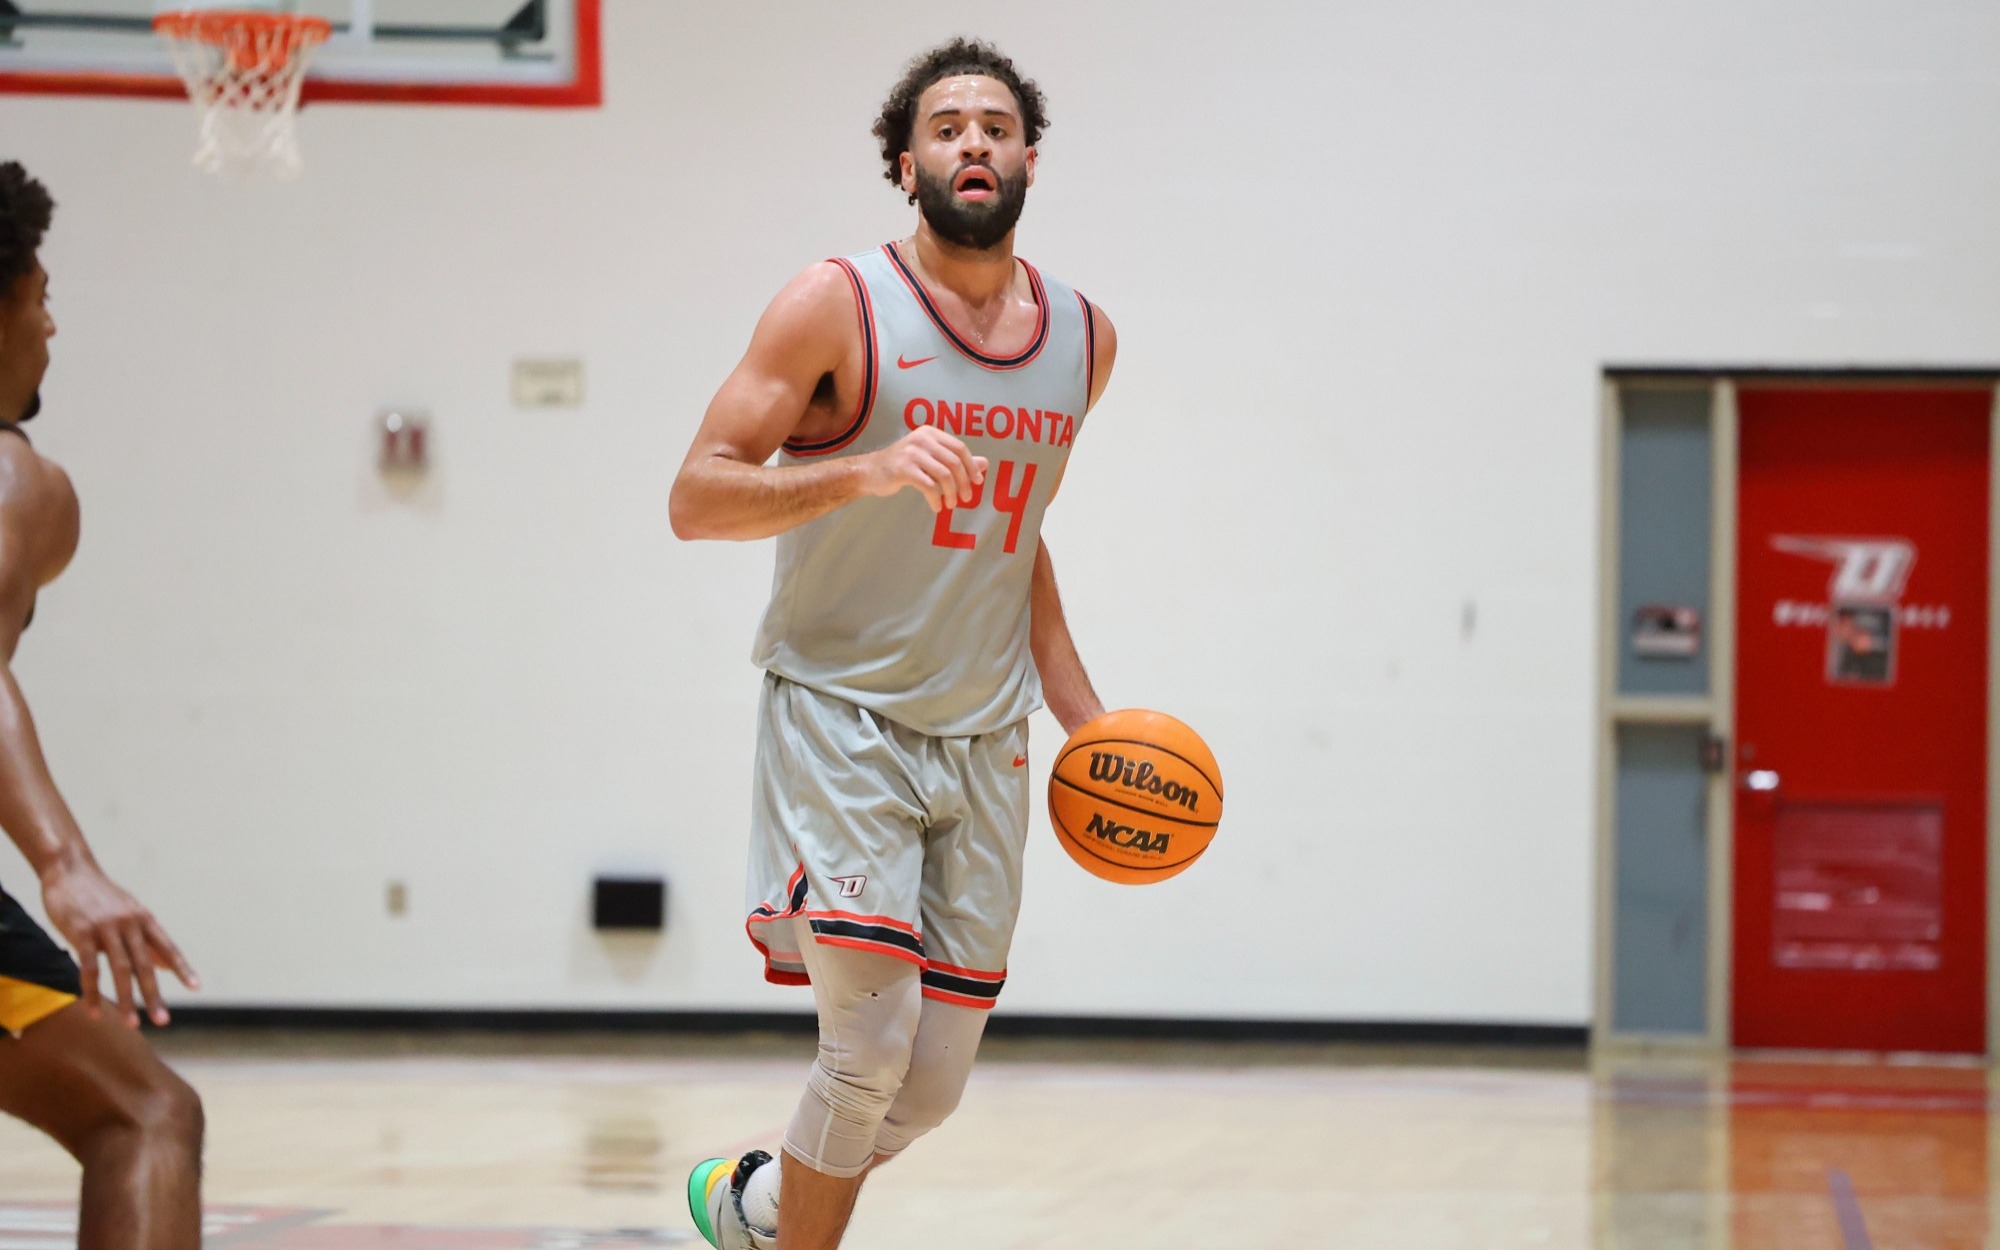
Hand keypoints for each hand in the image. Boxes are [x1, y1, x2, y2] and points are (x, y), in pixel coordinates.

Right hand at [40, 858, 198, 1027]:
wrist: (69, 870)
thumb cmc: (100, 895)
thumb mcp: (130, 911)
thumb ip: (147, 939)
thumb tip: (167, 966)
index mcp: (144, 919)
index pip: (168, 947)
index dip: (182, 968)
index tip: (196, 987)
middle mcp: (130, 924)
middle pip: (146, 965)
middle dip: (154, 995)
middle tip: (163, 1021)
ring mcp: (106, 929)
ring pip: (120, 970)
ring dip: (126, 1000)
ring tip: (132, 1024)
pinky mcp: (81, 933)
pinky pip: (89, 968)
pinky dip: (92, 992)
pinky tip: (93, 1010)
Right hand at [860, 427, 987, 512]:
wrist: (870, 471)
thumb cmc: (903, 465)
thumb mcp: (930, 458)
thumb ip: (956, 460)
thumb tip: (985, 464)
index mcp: (930, 433)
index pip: (959, 448)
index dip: (971, 466)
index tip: (977, 481)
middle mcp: (922, 439)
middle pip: (954, 462)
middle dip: (964, 483)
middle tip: (966, 498)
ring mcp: (912, 453)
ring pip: (944, 475)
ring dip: (951, 493)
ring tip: (951, 504)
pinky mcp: (904, 469)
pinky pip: (929, 486)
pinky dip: (936, 499)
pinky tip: (936, 507)